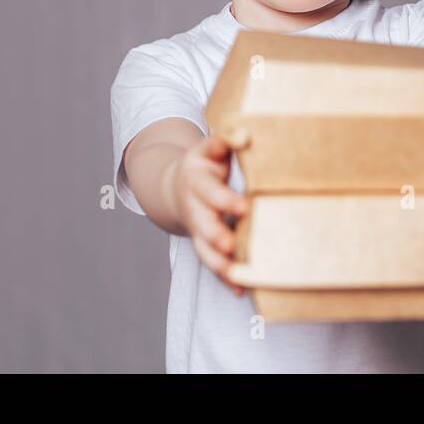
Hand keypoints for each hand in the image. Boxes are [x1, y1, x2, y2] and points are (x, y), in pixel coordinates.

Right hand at [166, 133, 250, 295]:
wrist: (179, 183)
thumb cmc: (207, 161)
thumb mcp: (211, 146)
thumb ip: (225, 139)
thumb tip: (243, 134)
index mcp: (195, 178)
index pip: (208, 190)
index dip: (224, 199)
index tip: (245, 206)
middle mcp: (192, 205)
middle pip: (202, 223)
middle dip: (216, 235)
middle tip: (232, 246)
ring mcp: (196, 227)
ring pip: (203, 248)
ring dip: (219, 264)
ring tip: (237, 274)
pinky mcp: (203, 244)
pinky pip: (212, 262)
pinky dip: (225, 277)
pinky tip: (241, 289)